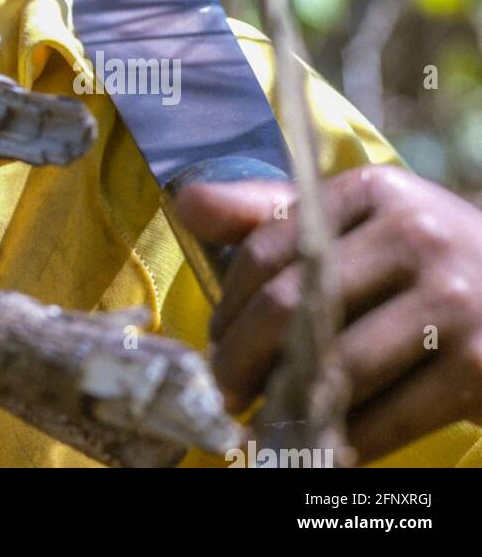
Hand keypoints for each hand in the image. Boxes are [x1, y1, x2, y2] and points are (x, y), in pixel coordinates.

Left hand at [172, 165, 481, 463]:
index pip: (269, 246)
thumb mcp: (357, 220)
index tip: (212, 341)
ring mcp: (453, 300)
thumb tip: (186, 203)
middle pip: (295, 306)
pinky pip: (390, 417)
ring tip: (261, 425)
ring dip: (287, 408)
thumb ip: (270, 211)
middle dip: (243, 358)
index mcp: (373, 192)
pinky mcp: (481, 365)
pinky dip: (345, 440)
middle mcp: (415, 236)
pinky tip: (321, 446)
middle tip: (222, 391)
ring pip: (338, 368)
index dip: (228, 304)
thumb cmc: (421, 260)